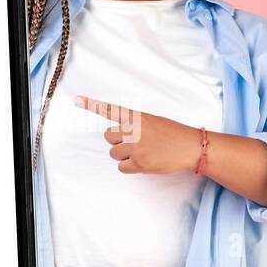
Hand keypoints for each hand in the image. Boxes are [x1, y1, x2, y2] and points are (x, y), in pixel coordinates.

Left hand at [73, 94, 201, 174]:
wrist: (191, 147)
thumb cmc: (174, 134)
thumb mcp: (153, 121)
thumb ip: (135, 125)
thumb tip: (121, 135)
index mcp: (137, 117)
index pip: (110, 109)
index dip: (92, 104)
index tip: (76, 100)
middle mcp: (133, 130)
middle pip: (108, 136)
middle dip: (118, 141)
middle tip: (135, 143)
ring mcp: (135, 146)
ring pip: (114, 153)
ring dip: (124, 155)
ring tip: (143, 152)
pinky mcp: (139, 162)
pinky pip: (122, 167)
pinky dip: (130, 167)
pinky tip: (144, 162)